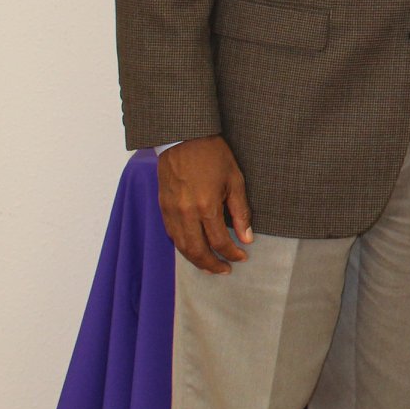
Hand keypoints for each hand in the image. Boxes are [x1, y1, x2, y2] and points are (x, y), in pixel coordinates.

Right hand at [157, 136, 252, 273]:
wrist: (184, 138)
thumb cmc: (213, 155)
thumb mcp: (235, 180)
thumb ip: (240, 212)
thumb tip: (247, 238)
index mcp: (206, 206)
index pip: (219, 242)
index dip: (232, 253)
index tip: (242, 257)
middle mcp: (186, 213)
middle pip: (197, 251)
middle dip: (212, 265)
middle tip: (225, 270)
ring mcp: (171, 211)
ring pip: (181, 246)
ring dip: (196, 260)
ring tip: (210, 266)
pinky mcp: (162, 207)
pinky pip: (172, 235)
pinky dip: (183, 247)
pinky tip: (194, 249)